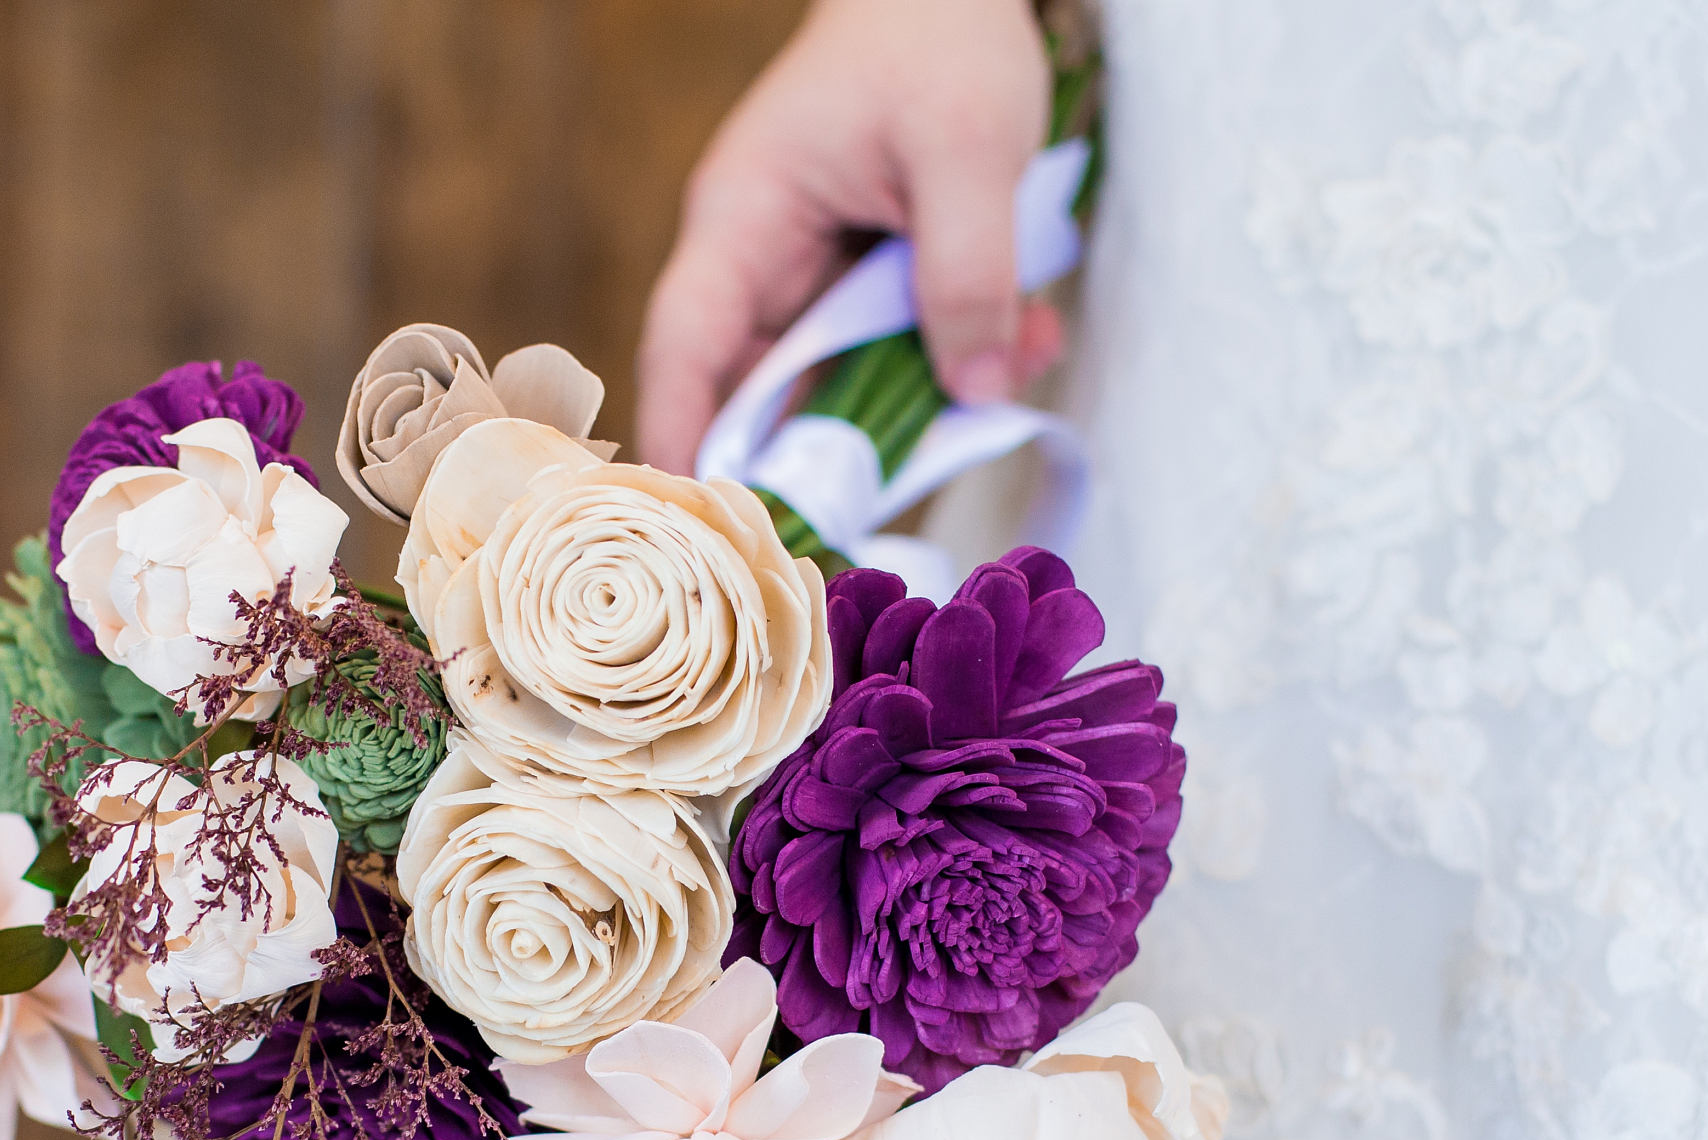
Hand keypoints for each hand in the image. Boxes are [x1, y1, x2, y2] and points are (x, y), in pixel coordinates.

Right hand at [636, 0, 1059, 474]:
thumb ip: (972, 270)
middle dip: (811, 458)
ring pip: (840, 380)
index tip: (698, 514)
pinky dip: (956, 363)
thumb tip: (980, 390)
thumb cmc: (937, 37)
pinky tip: (1023, 347)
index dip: (684, 429)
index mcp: (747, 215)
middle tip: (858, 524)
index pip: (688, 342)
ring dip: (910, 408)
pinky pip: (898, 350)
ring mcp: (819, 274)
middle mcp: (767, 258)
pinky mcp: (871, 282)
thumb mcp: (968, 149)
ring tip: (983, 405)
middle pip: (758, 387)